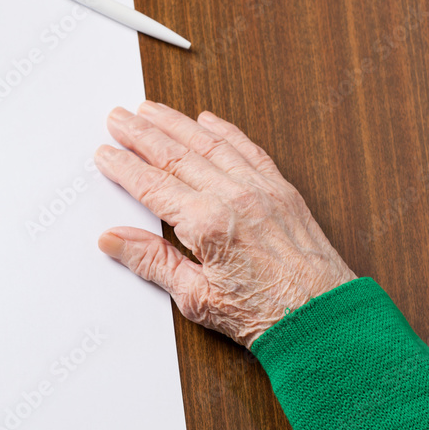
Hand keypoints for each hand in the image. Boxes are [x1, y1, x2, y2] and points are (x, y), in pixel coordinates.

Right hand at [94, 102, 355, 346]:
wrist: (323, 319)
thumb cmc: (263, 315)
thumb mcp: (196, 298)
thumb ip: (152, 262)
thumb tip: (113, 240)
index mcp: (208, 224)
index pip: (153, 186)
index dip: (124, 167)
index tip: (105, 153)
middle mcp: (235, 197)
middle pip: (176, 155)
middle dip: (142, 133)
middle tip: (118, 117)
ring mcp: (261, 189)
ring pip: (209, 143)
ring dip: (176, 123)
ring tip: (150, 109)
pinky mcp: (282, 190)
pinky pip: (248, 149)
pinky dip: (226, 131)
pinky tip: (207, 120)